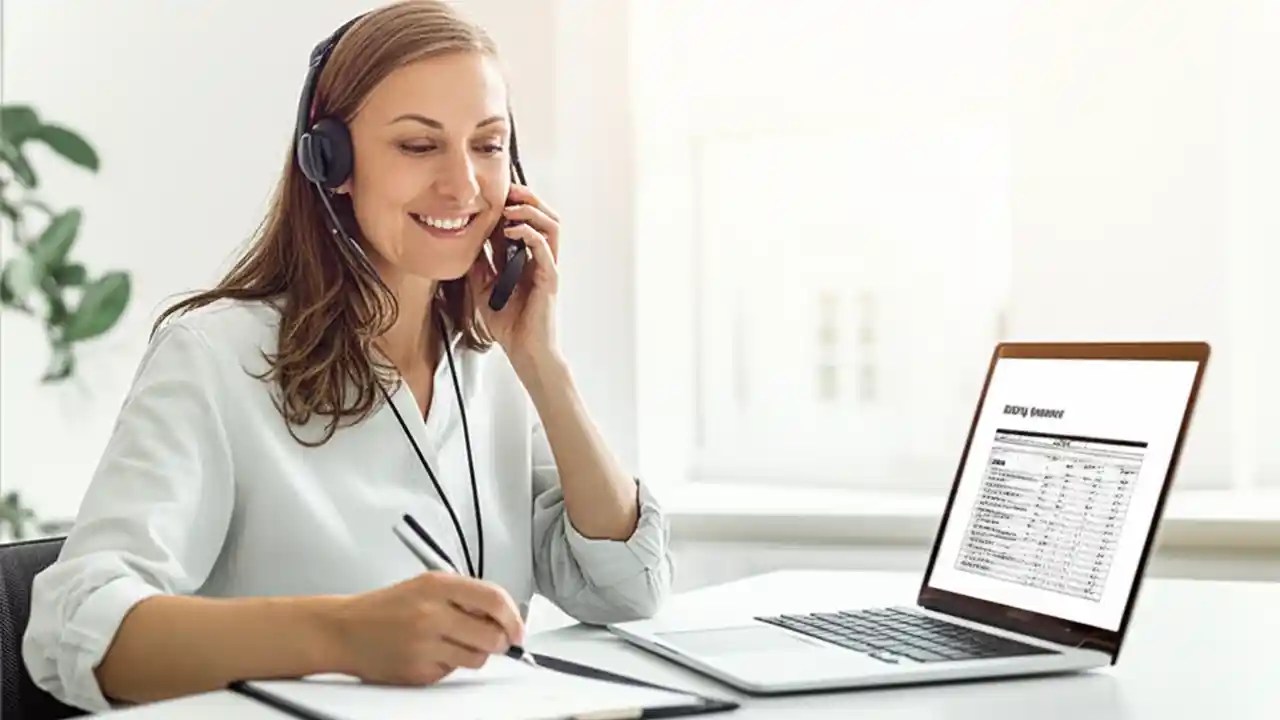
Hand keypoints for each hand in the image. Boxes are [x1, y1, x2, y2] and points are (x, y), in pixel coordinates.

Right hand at [333, 572, 524, 684]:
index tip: (518, 628)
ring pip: (477, 658)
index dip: (514, 617)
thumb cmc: (388, 607)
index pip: (494, 599)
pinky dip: (448, 665)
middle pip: (492, 636)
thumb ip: (465, 596)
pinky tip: (430, 653)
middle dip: (499, 641)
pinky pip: (452, 672)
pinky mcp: (418, 671)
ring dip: (474, 654)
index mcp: (437, 586)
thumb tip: (505, 616)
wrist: (344, 630)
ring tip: (452, 643)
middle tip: (493, 640)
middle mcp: (432, 613)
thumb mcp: (427, 586)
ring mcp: (425, 645)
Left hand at [469, 184, 560, 367]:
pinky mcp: (550, 278)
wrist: (524, 352)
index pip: (525, 221)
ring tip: (510, 207)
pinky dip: (529, 233)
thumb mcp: (484, 288)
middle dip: (527, 198)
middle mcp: (541, 259)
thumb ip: (480, 265)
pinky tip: (511, 230)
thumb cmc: (510, 325)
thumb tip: (467, 242)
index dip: (511, 204)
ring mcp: (548, 267)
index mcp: (527, 259)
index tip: (492, 194)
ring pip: (552, 225)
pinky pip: (545, 247)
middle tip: (507, 189)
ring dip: (531, 210)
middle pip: (545, 215)